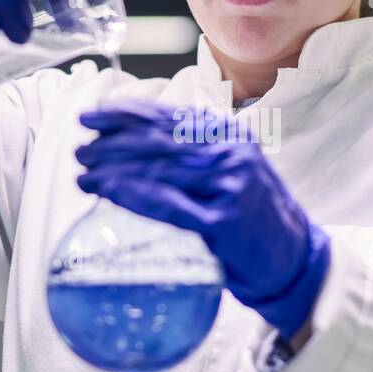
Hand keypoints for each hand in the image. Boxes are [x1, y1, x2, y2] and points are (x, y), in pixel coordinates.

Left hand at [75, 100, 329, 338]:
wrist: (292, 258)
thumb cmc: (250, 216)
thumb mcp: (227, 172)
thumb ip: (190, 155)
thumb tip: (131, 145)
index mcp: (229, 134)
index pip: (169, 117)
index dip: (126, 114)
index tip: (92, 117)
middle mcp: (231, 152)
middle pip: (159, 140)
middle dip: (112, 141)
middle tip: (80, 148)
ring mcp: (229, 184)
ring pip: (158, 168)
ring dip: (113, 168)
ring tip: (84, 172)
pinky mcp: (224, 220)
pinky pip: (167, 203)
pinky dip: (131, 194)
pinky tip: (106, 190)